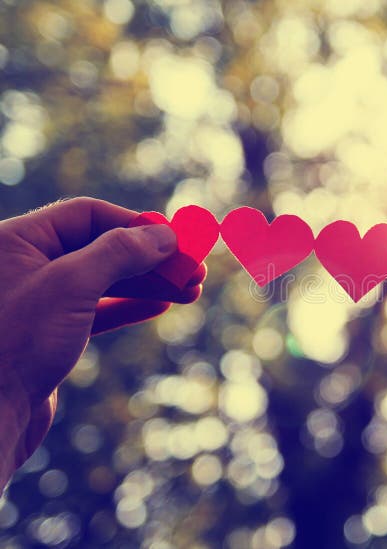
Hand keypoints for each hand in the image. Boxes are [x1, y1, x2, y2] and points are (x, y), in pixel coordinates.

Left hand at [0, 197, 204, 482]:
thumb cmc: (16, 345)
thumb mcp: (71, 285)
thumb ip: (118, 253)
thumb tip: (163, 234)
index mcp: (18, 240)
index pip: (87, 215)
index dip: (135, 224)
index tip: (176, 239)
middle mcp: (26, 264)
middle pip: (101, 247)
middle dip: (150, 258)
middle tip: (193, 269)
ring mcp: (39, 300)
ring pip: (104, 280)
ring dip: (148, 282)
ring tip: (190, 290)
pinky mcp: (50, 333)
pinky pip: (98, 309)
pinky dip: (131, 306)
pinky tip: (161, 305)